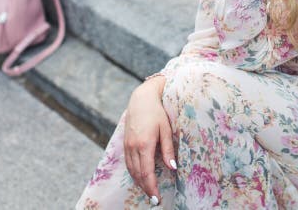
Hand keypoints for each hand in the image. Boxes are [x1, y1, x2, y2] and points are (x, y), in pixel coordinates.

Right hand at [123, 76, 175, 204]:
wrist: (141, 99)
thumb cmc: (157, 113)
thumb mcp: (166, 130)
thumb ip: (168, 150)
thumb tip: (172, 168)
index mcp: (144, 144)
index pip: (147, 173)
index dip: (151, 187)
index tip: (157, 198)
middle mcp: (133, 147)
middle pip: (138, 174)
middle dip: (146, 188)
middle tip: (154, 199)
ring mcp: (127, 146)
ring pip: (131, 170)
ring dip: (139, 182)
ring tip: (148, 191)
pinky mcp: (125, 144)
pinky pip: (128, 163)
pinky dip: (133, 173)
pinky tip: (140, 178)